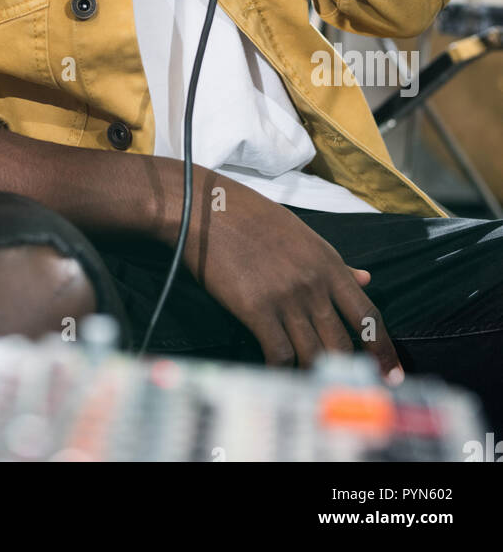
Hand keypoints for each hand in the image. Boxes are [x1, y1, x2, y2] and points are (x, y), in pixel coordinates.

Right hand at [188, 173, 403, 381]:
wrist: (208, 208)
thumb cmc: (253, 217)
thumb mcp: (302, 234)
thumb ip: (336, 263)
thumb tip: (367, 278)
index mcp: (329, 263)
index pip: (368, 315)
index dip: (384, 350)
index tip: (392, 376)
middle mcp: (314, 283)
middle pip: (342, 344)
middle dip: (349, 373)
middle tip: (347, 393)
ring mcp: (286, 297)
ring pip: (313, 354)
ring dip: (314, 375)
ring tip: (312, 389)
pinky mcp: (256, 309)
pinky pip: (279, 353)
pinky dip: (281, 369)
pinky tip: (277, 372)